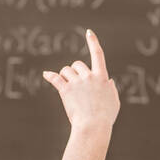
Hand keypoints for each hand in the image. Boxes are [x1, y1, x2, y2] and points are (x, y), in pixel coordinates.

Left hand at [44, 31, 118, 159]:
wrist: (93, 126)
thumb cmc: (105, 117)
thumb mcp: (114, 102)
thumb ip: (111, 89)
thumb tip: (108, 81)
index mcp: (102, 77)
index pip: (98, 55)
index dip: (93, 42)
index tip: (89, 33)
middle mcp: (89, 76)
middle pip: (78, 64)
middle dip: (75, 71)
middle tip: (76, 85)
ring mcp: (76, 83)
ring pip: (66, 71)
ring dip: (65, 76)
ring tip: (69, 89)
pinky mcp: (65, 90)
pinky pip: (55, 79)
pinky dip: (50, 76)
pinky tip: (46, 75)